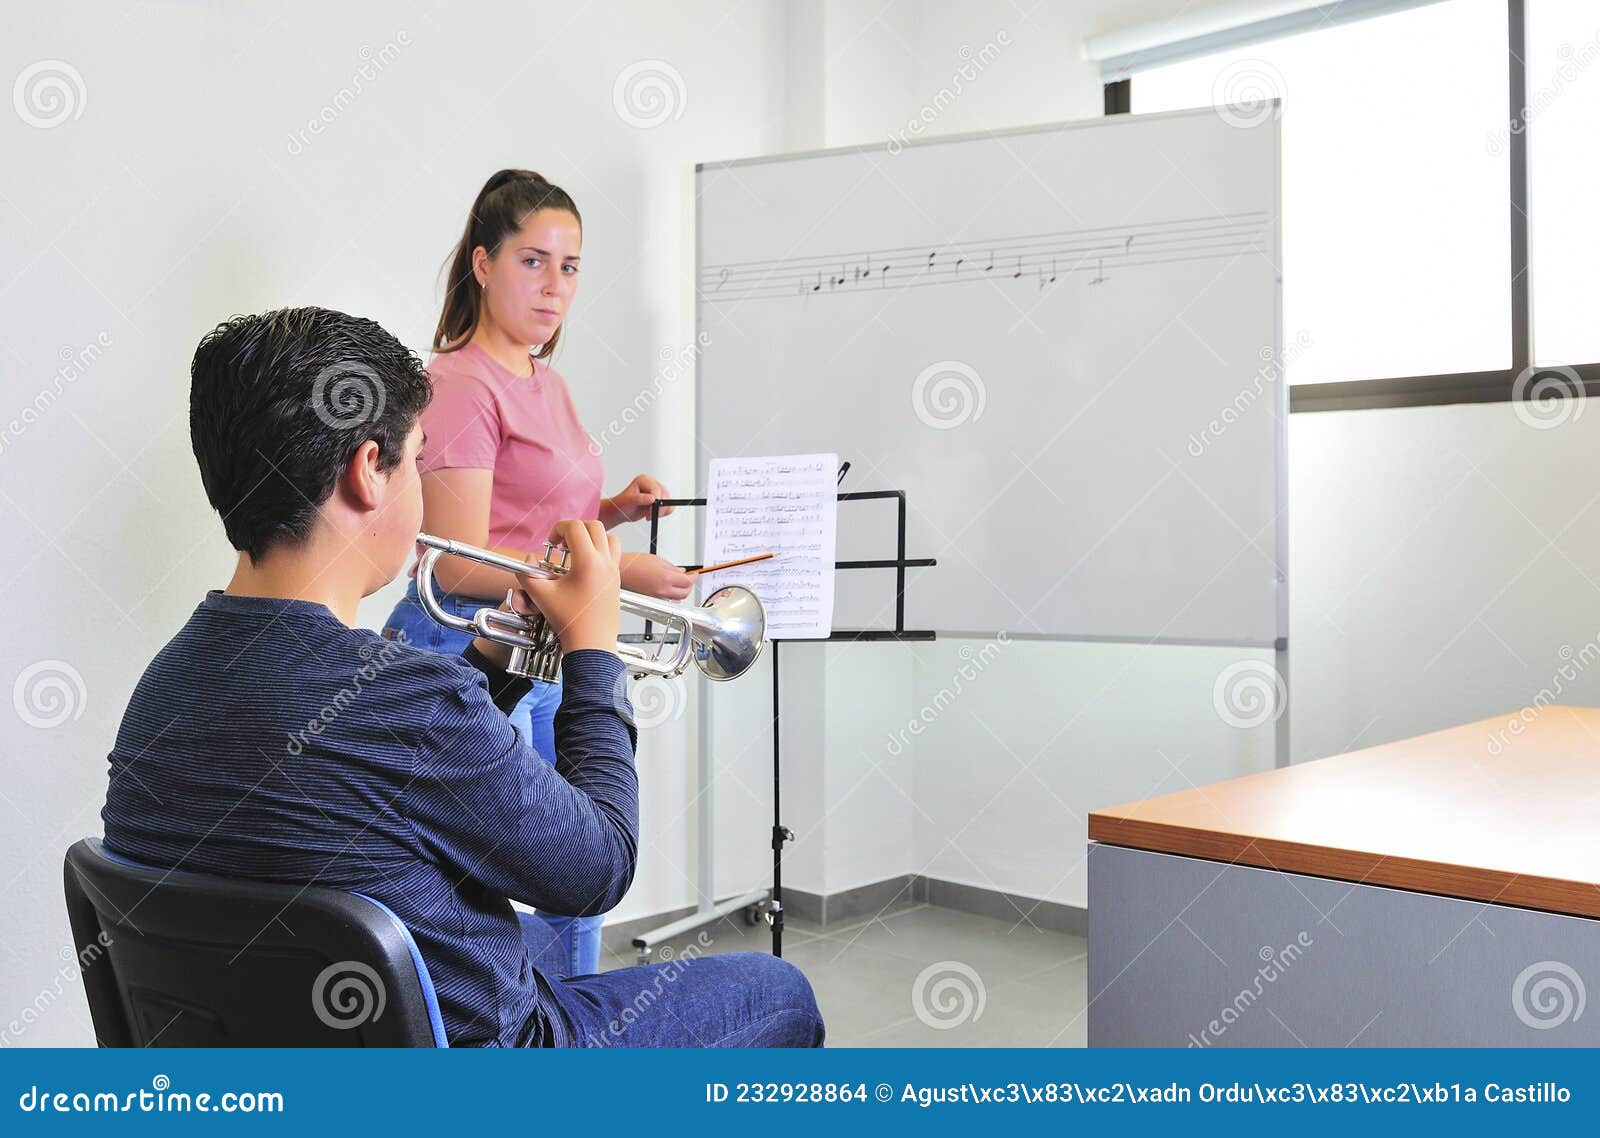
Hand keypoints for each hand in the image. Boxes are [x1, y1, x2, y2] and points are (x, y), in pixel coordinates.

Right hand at [516, 520, 621, 653]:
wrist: (591, 644)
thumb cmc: (569, 622)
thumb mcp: (540, 595)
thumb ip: (526, 574)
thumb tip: (527, 560)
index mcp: (588, 562)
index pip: (575, 527)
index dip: (559, 528)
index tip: (551, 542)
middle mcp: (605, 563)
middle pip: (594, 526)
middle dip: (575, 529)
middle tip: (562, 544)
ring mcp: (614, 571)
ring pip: (609, 537)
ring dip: (592, 537)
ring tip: (576, 551)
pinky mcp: (617, 580)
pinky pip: (614, 554)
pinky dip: (601, 550)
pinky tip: (584, 566)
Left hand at [603, 474, 672, 524]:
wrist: (622, 511)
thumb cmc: (623, 504)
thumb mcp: (628, 501)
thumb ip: (640, 499)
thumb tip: (652, 498)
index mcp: (644, 480)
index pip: (655, 488)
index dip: (656, 499)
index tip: (651, 510)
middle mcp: (652, 484)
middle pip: (664, 494)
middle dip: (659, 507)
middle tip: (649, 515)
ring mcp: (658, 492)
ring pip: (668, 500)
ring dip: (661, 511)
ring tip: (649, 515)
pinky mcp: (661, 500)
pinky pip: (669, 506)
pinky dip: (664, 513)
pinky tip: (654, 515)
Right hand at [620, 552, 692, 601]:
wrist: (619, 571)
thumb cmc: (633, 563)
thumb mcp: (657, 560)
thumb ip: (672, 567)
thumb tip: (682, 572)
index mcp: (665, 578)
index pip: (688, 582)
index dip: (694, 578)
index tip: (695, 575)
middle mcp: (662, 590)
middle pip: (685, 593)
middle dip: (689, 586)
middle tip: (690, 579)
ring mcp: (657, 597)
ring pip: (677, 599)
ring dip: (682, 592)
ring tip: (680, 583)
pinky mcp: (652, 600)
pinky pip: (668, 601)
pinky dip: (672, 596)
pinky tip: (670, 588)